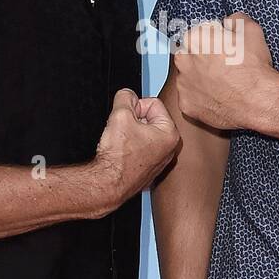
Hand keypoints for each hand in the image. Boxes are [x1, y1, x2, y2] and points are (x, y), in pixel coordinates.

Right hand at [93, 88, 180, 206]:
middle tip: (122, 131)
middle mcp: (170, 148)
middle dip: (134, 120)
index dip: (135, 107)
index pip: (153, 103)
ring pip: (144, 133)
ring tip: (122, 144)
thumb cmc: (117, 157)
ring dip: (131, 133)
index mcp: (170, 133)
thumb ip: (125, 97)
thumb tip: (127, 94)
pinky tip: (123, 154)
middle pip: (150, 118)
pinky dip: (131, 148)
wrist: (108, 184)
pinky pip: (141, 148)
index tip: (126, 118)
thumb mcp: (120, 114)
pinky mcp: (150, 169)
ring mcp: (161, 160)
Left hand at [172, 11, 275, 130]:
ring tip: (222, 84)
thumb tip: (230, 22)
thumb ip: (235, 20)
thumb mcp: (251, 30)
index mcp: (194, 38)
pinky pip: (191, 98)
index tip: (222, 49)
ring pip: (188, 77)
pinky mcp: (186, 104)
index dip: (212, 41)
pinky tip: (217, 97)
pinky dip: (201, 98)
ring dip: (199, 78)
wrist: (257, 102)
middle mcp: (183, 60)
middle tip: (222, 66)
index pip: (198, 34)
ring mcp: (182, 84)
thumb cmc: (254, 68)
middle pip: (188, 55)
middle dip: (202, 59)